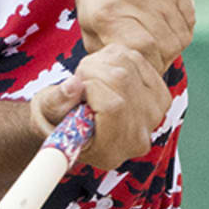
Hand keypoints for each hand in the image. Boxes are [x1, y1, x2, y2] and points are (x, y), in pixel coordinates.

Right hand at [29, 44, 169, 169]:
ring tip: (88, 76)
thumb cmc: (57, 119)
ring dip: (102, 61)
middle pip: (121, 81)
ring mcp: (153, 117)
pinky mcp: (160, 96)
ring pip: (129, 65)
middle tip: (79, 78)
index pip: (112, 107)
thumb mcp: (48, 114)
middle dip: (93, 69)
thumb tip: (74, 85)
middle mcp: (137, 139)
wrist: (77, 121)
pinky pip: (138, 58)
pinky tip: (103, 70)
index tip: (75, 86)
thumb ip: (57, 102)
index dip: (90, 86)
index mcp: (109, 152)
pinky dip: (116, 56)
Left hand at [72, 0, 194, 74]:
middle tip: (153, 61)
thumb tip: (116, 78)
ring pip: (180, 35)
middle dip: (160, 61)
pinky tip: (169, 25)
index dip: (146, 68)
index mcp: (107, 12)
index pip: (140, 54)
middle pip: (164, 47)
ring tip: (159, 45)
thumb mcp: (86, 16)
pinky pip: (188, 16)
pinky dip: (182, 28)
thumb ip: (101, 48)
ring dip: (172, 47)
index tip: (142, 71)